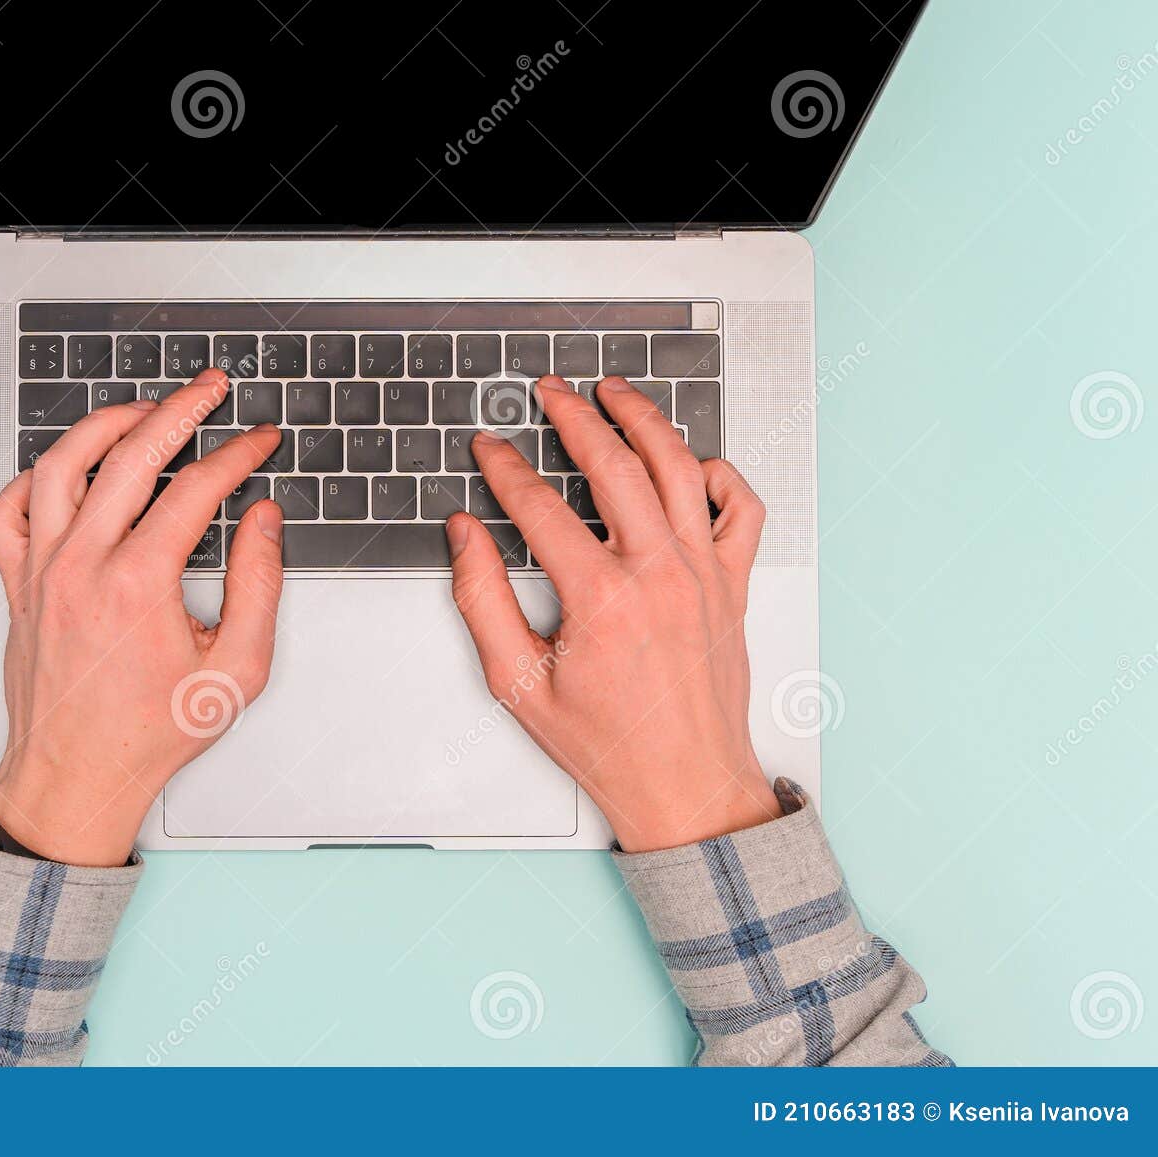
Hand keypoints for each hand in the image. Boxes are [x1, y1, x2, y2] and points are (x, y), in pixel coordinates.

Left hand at [0, 369, 284, 866]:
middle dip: (180, 409)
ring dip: (106, 425)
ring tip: (144, 410)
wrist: (76, 777)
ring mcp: (41, 572)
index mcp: (140, 585)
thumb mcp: (236, 671)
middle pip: (131, 454)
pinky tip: (68, 470)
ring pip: (61, 466)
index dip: (238, 454)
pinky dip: (35, 479)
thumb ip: (260, 587)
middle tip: (210, 388)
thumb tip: (263, 522)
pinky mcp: (17, 585)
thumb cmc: (148, 735)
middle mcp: (83, 566)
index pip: (196, 488)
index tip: (259, 440)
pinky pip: (7, 511)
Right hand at [445, 375, 778, 852]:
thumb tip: (464, 537)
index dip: (505, 467)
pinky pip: (740, 509)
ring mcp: (704, 575)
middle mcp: (659, 575)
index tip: (488, 447)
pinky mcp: (733, 585)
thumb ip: (482, 601)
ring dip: (644, 420)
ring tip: (615, 392)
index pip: (539, 505)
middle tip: (549, 392)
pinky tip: (690, 463)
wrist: (685, 787)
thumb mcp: (517, 683)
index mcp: (601, 598)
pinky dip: (718, 475)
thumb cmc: (608, 745)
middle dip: (573, 416)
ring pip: (678, 468)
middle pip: (613, 464)